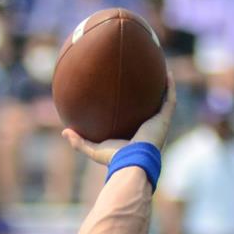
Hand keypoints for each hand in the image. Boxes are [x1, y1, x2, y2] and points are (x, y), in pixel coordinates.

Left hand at [62, 69, 176, 165]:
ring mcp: (159, 123)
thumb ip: (79, 141)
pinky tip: (168, 73)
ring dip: (164, 87)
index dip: (135, 108)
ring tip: (161, 71)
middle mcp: (150, 128)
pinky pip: (169, 99)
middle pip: (152, 108)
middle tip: (145, 80)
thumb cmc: (114, 158)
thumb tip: (64, 131)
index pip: (136, 119)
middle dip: (151, 95)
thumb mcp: (93, 148)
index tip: (129, 95)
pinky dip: (170, 86)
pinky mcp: (164, 120)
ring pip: (164, 102)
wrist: (132, 162)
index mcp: (136, 135)